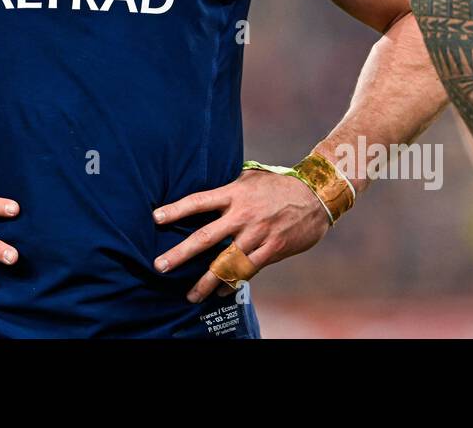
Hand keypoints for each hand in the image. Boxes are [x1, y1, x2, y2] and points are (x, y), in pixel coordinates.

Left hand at [152, 169, 329, 302]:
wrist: (317, 195)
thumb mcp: (251, 178)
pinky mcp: (272, 249)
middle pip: (205, 236)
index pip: (198, 201)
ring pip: (226, 262)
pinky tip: (220, 293)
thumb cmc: (279, 184)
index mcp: (234, 194)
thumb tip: (207, 194)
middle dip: (181, 253)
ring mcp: (257, 234)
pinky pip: (248, 271)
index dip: (176, 209)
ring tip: (189, 295)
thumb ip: (229, 188)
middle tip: (160, 265)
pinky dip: (233, 283)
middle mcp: (242, 215)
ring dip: (206, 280)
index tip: (155, 218)